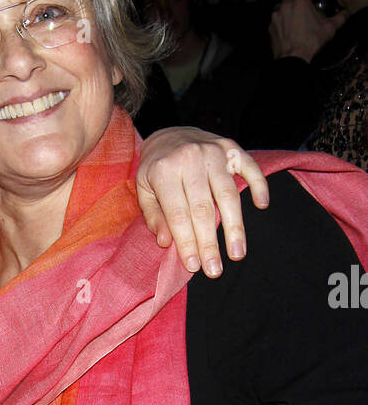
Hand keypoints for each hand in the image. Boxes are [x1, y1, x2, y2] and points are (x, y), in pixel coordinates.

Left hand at [137, 128, 270, 277]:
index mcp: (164, 170)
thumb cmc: (156, 169)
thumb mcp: (143, 189)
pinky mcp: (231, 147)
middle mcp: (190, 159)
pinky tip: (261, 206)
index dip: (186, 242)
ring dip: (235, 226)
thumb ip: (154, 216)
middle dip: (210, 243)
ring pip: (228, 194)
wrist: (169, 133)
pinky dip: (258, 185)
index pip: (177, 214)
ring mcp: (213, 151)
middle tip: (215, 271)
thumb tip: (165, 242)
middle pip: (203, 209)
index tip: (194, 266)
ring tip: (237, 253)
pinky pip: (250, 166)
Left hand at [269, 0, 344, 63]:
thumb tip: (345, 14)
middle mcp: (286, 5)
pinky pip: (275, 19)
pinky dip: (280, 20)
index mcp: (300, 1)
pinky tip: (286, 27)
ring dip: (286, 7)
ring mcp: (276, 16)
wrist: (293, 59)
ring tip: (293, 15)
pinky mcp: (270, 27)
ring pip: (280, 5)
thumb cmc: (312, 41)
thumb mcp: (329, 29)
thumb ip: (339, 18)